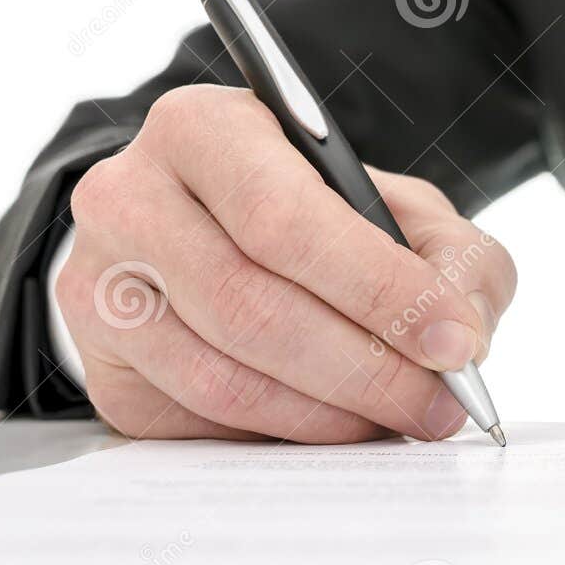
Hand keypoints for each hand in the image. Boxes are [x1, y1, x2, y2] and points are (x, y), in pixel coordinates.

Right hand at [57, 84, 514, 441]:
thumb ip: (452, 256)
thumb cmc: (314, 221)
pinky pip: (202, 421)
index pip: (285, 219)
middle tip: (438, 405)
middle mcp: (129, 198)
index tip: (453, 341)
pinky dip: (284, 434)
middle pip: (252, 307)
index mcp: (203, 130)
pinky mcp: (105, 368)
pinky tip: (332, 423)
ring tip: (396, 419)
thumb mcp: (395, 210)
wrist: (210, 241)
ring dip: (329, 415)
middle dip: (366, 370)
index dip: (377, 288)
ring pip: (224, 379)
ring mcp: (101, 287)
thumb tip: (462, 332)